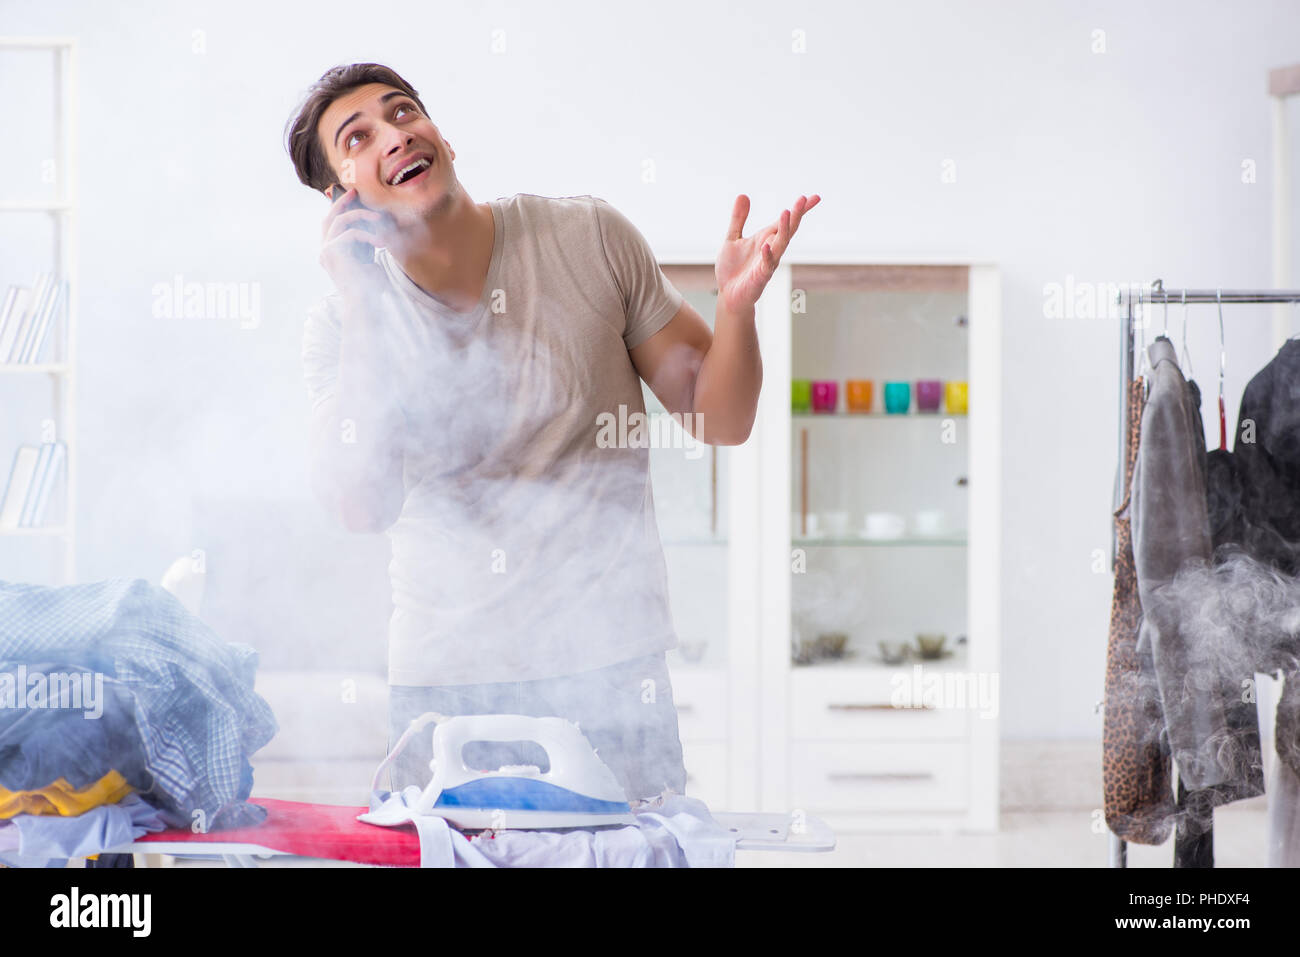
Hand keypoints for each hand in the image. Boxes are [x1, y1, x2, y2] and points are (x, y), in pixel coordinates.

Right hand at [319, 187, 392, 297]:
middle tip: (354, 190)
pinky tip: (381, 243)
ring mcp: (325, 251)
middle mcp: (324, 250)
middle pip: (329, 218)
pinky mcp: (331, 252)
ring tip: (379, 219)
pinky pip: (350, 234)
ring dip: (361, 216)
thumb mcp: (369, 258)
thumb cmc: (370, 286)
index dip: (341, 208)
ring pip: (340, 221)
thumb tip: (374, 221)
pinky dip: (368, 235)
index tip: (353, 196)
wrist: (365, 304)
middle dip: (341, 202)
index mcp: (332, 252)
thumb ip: (366, 242)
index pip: (333, 225)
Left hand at [716, 194, 819, 312]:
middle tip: (804, 199)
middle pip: (788, 229)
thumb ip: (739, 218)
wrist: (728, 295)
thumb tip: (743, 194)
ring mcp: (768, 263)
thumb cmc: (733, 269)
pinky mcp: (760, 277)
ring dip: (785, 229)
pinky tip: (765, 245)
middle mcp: (771, 249)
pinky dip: (767, 255)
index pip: (787, 221)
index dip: (800, 210)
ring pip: (780, 244)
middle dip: (796, 215)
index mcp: (767, 238)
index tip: (815, 197)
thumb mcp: (732, 238)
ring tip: (787, 212)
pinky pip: (766, 265)